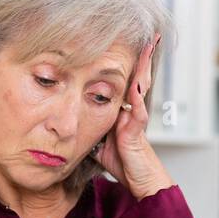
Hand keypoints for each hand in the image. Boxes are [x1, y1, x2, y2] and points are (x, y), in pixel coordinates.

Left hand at [95, 31, 173, 200]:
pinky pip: (138, 113)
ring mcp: (136, 120)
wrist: (138, 181)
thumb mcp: (100, 136)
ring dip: (143, 69)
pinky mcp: (137, 133)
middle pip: (136, 77)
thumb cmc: (121, 161)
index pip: (123, 79)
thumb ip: (91, 122)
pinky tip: (136, 85)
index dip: (123, 62)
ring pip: (141, 88)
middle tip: (144, 36)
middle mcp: (132, 111)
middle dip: (139, 58)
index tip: (122, 41)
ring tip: (146, 49)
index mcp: (122, 109)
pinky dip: (137, 99)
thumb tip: (72, 112)